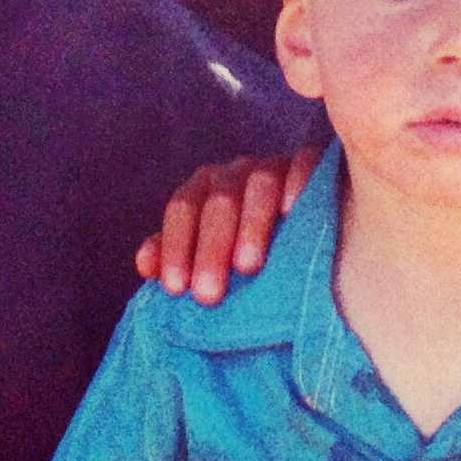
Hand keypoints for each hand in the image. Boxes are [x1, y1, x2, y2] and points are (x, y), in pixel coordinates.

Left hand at [136, 147, 317, 301]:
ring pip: (259, 184)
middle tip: (208, 295)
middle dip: (210, 248)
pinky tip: (294, 212)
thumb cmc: (245, 251)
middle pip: (218, 201)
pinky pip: (305, 165)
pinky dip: (298, 184)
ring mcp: (276, 166)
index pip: (182, 208)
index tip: (175, 288)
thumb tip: (145, 265)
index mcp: (205, 189)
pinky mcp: (315, 164)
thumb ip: (177, 256)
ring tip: (247, 267)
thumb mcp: (209, 256)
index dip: (175, 246)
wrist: (304, 230)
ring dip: (251, 224)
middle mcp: (236, 172)